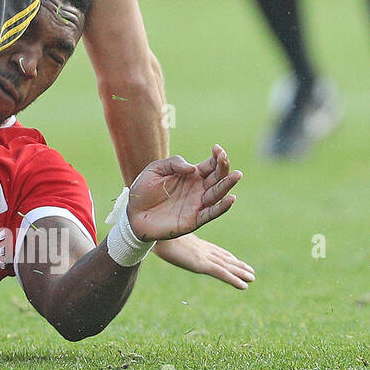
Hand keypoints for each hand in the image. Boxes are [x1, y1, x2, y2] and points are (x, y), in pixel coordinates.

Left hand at [127, 144, 241, 241]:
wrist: (133, 213)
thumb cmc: (144, 189)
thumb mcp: (155, 169)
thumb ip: (173, 163)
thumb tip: (192, 168)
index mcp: (191, 176)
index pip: (209, 166)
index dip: (216, 157)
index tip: (218, 149)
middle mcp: (198, 189)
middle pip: (217, 178)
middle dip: (223, 168)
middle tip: (225, 158)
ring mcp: (197, 204)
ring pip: (217, 194)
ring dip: (227, 185)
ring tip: (237, 174)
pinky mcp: (194, 220)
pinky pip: (211, 213)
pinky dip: (222, 207)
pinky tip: (231, 198)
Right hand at [154, 233, 254, 289]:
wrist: (153, 234)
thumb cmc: (153, 234)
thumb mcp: (161, 238)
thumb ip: (164, 242)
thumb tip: (154, 242)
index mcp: (193, 243)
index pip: (213, 250)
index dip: (225, 255)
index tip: (234, 259)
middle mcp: (201, 249)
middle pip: (223, 258)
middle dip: (237, 264)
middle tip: (250, 271)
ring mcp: (203, 256)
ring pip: (227, 266)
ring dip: (241, 272)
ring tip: (252, 277)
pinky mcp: (202, 264)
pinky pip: (222, 274)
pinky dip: (234, 280)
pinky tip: (244, 286)